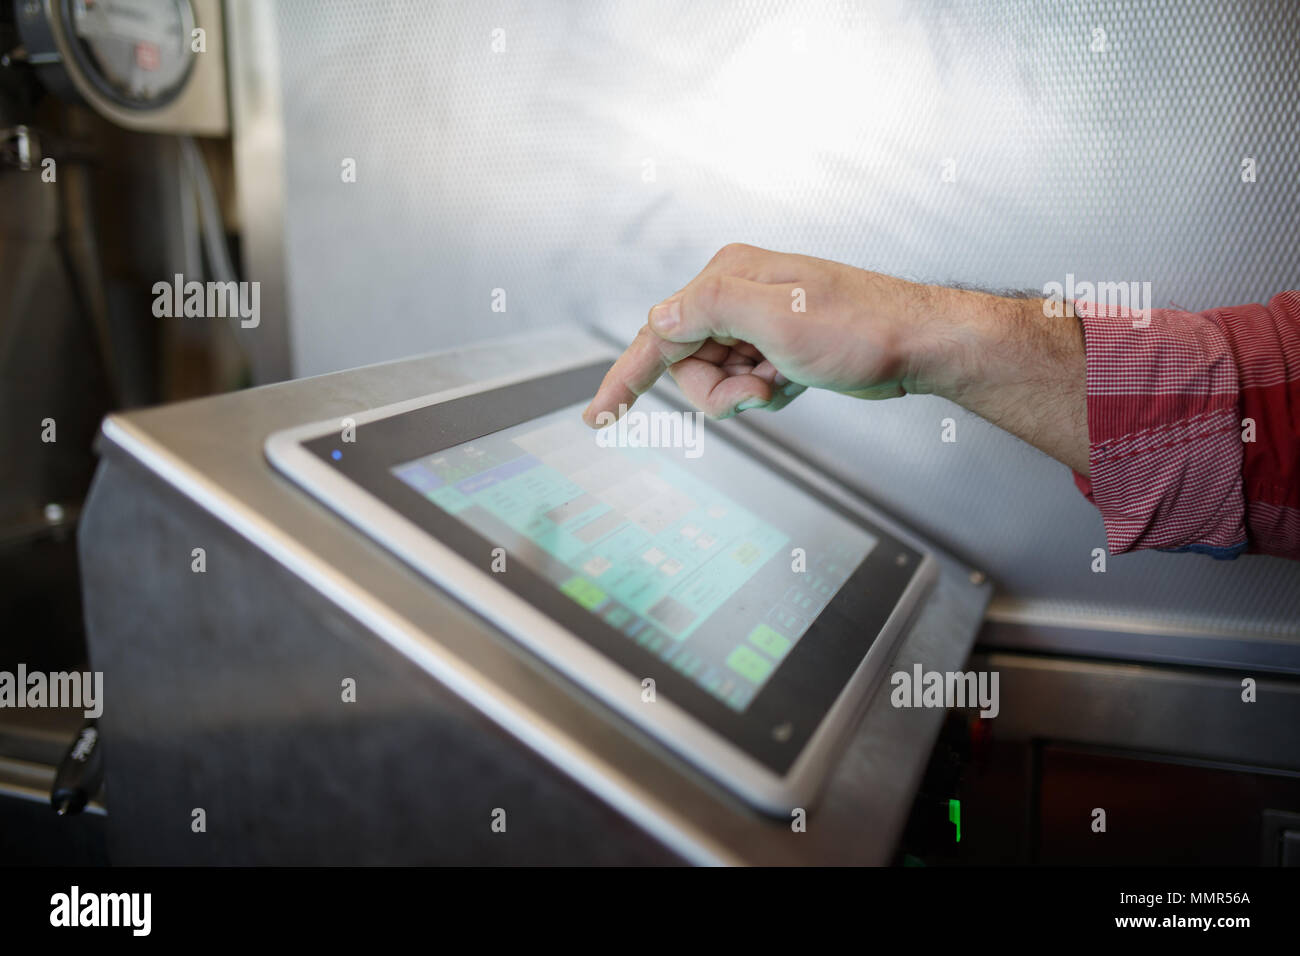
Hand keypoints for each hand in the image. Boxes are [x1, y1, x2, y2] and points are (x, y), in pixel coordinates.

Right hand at [582, 243, 957, 425]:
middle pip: (685, 361)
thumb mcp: (779, 318)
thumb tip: (657, 317)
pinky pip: (744, 381)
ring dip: (745, 393)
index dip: (627, 376)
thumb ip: (709, 310)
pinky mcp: (776, 344)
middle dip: (716, 389)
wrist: (919, 344)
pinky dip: (764, 392)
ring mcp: (757, 320)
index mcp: (728, 275)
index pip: (660, 329)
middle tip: (759, 388)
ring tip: (783, 382)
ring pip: (714, 377)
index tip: (598, 414)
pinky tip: (794, 380)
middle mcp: (737, 293)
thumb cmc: (862, 328)